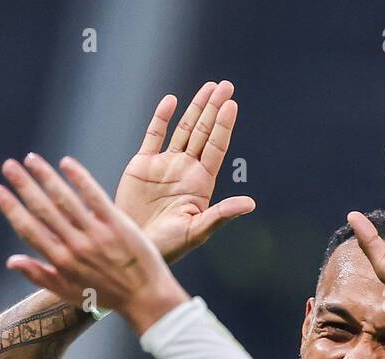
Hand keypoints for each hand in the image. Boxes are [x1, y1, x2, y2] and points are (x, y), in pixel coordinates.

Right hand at [0, 152, 187, 332]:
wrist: (145, 297)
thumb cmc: (105, 296)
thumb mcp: (68, 292)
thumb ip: (38, 275)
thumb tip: (10, 260)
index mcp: (61, 262)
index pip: (29, 229)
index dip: (11, 209)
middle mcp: (75, 246)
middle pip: (42, 209)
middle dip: (23, 186)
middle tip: (8, 166)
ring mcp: (96, 233)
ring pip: (64, 199)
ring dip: (45, 176)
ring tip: (30, 159)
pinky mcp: (116, 224)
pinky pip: (94, 196)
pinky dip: (79, 178)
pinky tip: (65, 163)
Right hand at [115, 80, 254, 262]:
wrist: (134, 245)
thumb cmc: (168, 246)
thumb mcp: (196, 231)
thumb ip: (221, 214)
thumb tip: (251, 203)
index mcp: (201, 183)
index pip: (216, 148)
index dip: (223, 126)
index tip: (231, 105)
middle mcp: (186, 170)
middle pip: (204, 133)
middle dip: (214, 109)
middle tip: (225, 85)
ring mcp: (165, 165)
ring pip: (184, 130)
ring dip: (195, 109)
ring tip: (209, 87)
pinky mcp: (142, 165)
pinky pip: (153, 135)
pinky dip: (162, 118)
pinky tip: (171, 101)